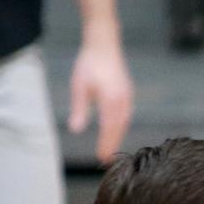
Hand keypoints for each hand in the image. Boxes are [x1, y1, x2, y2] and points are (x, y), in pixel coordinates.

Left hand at [68, 40, 133, 163]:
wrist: (104, 43)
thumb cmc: (89, 63)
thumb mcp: (79, 86)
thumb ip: (79, 109)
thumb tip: (75, 130)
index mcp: (111, 99)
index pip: (109, 128)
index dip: (106, 144)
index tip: (101, 158)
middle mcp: (123, 100)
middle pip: (118, 128)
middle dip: (112, 144)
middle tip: (105, 160)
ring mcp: (128, 97)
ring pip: (124, 122)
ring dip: (117, 136)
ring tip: (110, 149)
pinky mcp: (128, 94)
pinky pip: (126, 115)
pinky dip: (121, 126)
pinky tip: (115, 131)